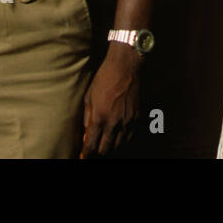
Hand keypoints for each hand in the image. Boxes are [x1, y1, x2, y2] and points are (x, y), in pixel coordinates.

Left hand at [80, 42, 141, 156]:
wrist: (126, 66)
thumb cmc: (104, 79)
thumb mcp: (89, 97)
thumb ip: (87, 118)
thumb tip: (86, 133)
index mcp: (99, 118)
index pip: (92, 146)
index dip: (87, 154)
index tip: (84, 156)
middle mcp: (114, 123)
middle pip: (106, 150)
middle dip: (98, 151)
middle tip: (94, 148)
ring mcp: (128, 121)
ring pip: (119, 145)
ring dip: (111, 146)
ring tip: (106, 141)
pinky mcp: (137, 117)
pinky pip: (130, 136)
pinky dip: (123, 139)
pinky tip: (118, 134)